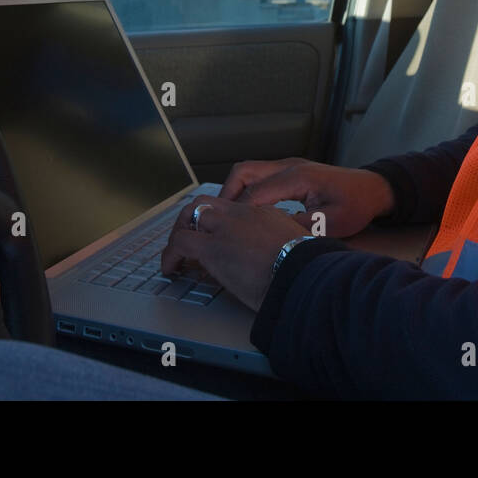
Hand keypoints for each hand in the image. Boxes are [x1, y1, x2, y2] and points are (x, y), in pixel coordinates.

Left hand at [160, 196, 308, 311]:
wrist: (304, 274)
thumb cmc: (306, 269)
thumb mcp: (298, 248)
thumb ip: (284, 246)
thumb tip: (280, 259)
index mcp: (265, 214)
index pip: (232, 209)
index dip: (218, 223)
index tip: (215, 238)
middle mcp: (243, 215)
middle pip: (207, 203)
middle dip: (192, 219)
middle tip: (186, 237)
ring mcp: (226, 228)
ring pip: (190, 215)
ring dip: (179, 234)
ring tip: (175, 253)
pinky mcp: (213, 248)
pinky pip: (180, 243)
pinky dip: (170, 255)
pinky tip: (170, 269)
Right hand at [220, 157, 395, 238]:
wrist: (373, 189)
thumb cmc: (356, 205)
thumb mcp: (330, 224)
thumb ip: (298, 227)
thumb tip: (268, 234)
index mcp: (297, 177)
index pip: (254, 193)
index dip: (237, 213)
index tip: (225, 231)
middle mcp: (289, 166)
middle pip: (243, 172)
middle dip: (226, 195)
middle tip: (217, 220)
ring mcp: (288, 165)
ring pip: (248, 171)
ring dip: (234, 191)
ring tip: (228, 217)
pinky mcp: (290, 170)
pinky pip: (259, 175)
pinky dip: (246, 190)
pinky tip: (246, 211)